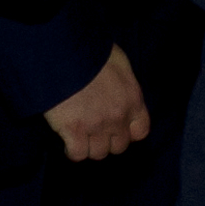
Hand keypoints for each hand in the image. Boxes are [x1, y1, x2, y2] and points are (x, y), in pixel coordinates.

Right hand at [46, 44, 151, 162]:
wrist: (64, 52)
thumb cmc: (90, 51)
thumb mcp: (118, 61)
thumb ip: (122, 81)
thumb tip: (116, 86)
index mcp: (132, 99)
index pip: (140, 131)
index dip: (128, 132)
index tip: (117, 128)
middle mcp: (118, 117)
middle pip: (119, 146)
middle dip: (107, 140)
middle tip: (94, 131)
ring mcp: (96, 126)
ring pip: (98, 153)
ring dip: (90, 147)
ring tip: (80, 137)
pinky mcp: (74, 130)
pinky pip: (77, 154)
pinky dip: (72, 152)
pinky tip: (68, 144)